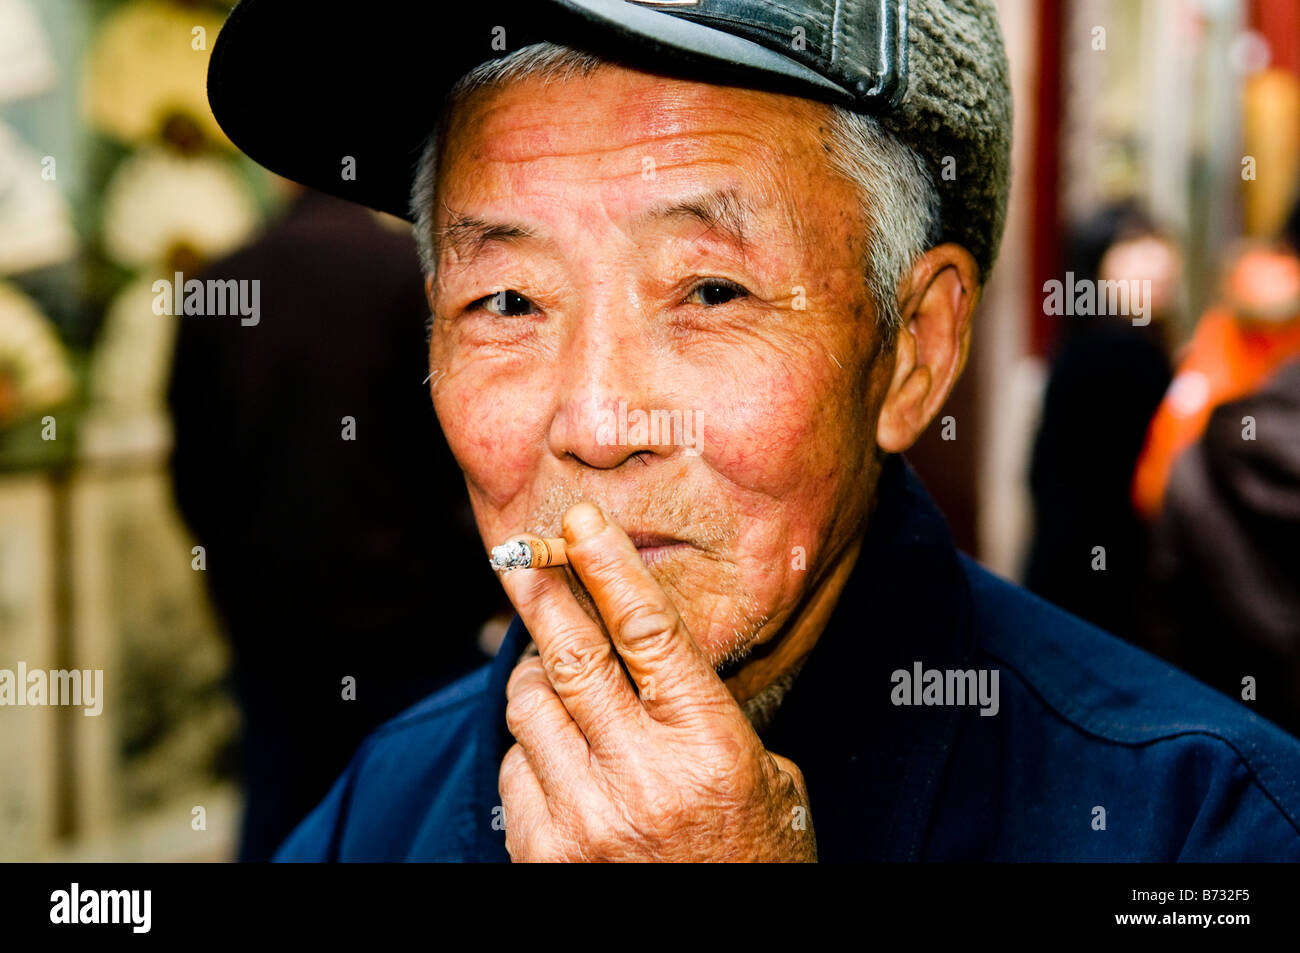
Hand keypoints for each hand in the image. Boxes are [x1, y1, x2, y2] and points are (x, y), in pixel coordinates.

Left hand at [496, 501, 815, 861]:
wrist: (729, 950)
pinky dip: (528, 748)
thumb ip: (706, 715)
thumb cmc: (757, 860)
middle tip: (522, 554)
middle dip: (542, 592)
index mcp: (708, 746)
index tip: (583, 522)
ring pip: (529, 707)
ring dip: (536, 677)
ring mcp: (586, 819)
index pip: (648, 633)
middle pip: (571, 655)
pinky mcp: (545, 855)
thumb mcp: (767, 780)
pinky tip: (559, 757)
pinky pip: (513, 769)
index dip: (610, 568)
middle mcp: (642, 776)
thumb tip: (641, 647)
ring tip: (555, 675)